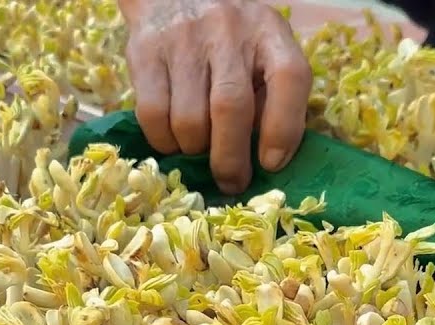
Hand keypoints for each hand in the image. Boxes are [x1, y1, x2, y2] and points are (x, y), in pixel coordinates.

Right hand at [118, 0, 311, 193]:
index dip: (283, 128)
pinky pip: (152, 115)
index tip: (272, 163)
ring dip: (194, 149)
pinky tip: (172, 139)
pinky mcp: (145, 52)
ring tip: (198, 149)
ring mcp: (184, 39)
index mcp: (269, 32)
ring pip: (189, 119)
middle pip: (231, 108)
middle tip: (231, 182)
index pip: (289, 78)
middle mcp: (228, 31)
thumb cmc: (229, 39)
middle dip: (230, 159)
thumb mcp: (262, 51)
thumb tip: (267, 158)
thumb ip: (272, 95)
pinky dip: (163, 141)